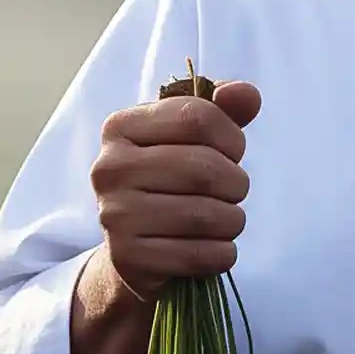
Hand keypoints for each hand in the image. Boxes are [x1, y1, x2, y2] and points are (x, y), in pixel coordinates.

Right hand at [88, 81, 261, 300]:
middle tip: (232, 191)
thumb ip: (227, 108)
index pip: (198, 117)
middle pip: (205, 168)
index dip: (232, 137)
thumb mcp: (198, 136)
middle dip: (236, 183)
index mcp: (121, 126)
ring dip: (233, 220)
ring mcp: (114, 215)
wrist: (136, 247)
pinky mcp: (128, 259)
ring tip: (224, 219)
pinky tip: (212, 247)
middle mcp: (109, 167)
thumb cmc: (175, 179)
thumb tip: (245, 94)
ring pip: (207, 215)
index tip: (231, 152)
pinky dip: (222, 253)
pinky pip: (201, 255)